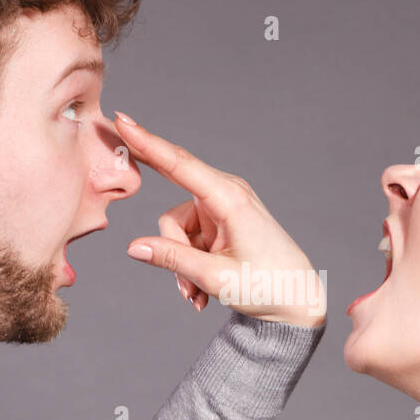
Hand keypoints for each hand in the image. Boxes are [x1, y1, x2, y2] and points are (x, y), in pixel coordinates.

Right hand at [114, 112, 325, 327]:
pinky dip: (191, 265)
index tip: (123, 120)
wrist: (297, 298)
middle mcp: (226, 194)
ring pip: (177, 231)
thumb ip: (172, 259)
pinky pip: (189, 239)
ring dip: (182, 266)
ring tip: (200, 293)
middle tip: (185, 280)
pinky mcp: (221, 220)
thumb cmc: (266, 286)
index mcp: (229, 199)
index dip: (147, 143)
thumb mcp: (216, 277)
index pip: (179, 165)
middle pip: (173, 215)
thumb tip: (133, 247)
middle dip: (172, 251)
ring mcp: (223, 207)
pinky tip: (202, 290)